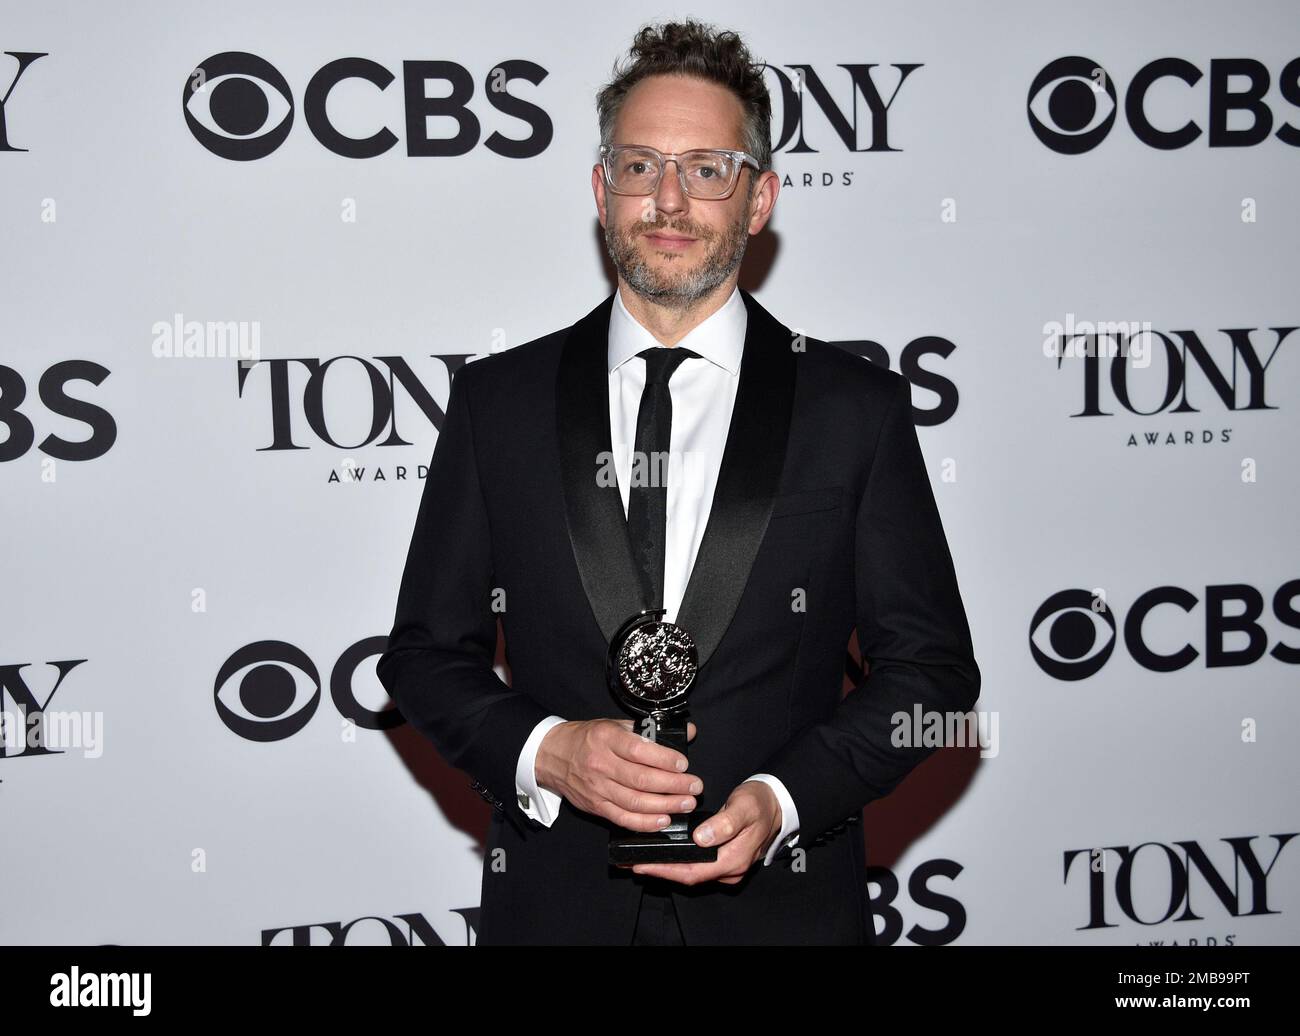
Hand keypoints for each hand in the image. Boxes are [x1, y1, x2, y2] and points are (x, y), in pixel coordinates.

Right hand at [535, 718, 701, 832]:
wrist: (552, 755)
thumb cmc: (588, 738)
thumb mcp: (615, 725)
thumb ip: (651, 730)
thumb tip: (688, 732)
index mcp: (606, 738)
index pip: (639, 750)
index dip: (664, 759)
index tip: (684, 764)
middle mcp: (601, 764)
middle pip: (642, 779)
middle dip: (673, 785)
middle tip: (694, 787)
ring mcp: (597, 788)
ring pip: (635, 802)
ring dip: (665, 805)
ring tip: (686, 804)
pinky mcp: (595, 807)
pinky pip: (623, 818)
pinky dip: (645, 823)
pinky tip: (664, 820)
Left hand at [618, 780, 783, 885]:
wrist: (777, 804)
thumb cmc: (760, 803)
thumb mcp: (744, 807)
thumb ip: (725, 823)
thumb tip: (702, 838)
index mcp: (734, 859)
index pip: (692, 872)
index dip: (665, 870)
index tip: (642, 864)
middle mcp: (730, 869)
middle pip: (688, 877)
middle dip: (659, 871)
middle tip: (632, 864)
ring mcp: (727, 868)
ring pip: (692, 874)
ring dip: (667, 868)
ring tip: (641, 860)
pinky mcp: (723, 861)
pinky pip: (697, 867)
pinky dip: (678, 863)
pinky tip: (663, 855)